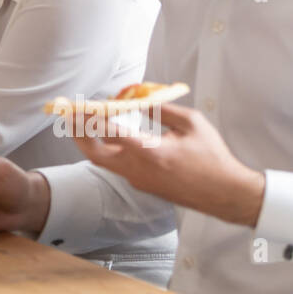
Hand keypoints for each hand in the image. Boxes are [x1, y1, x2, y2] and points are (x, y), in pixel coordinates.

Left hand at [68, 104, 266, 226]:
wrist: (224, 193)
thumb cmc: (212, 156)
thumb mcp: (191, 123)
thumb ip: (161, 109)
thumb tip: (139, 100)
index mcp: (151, 152)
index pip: (110, 132)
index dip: (89, 118)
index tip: (76, 106)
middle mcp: (139, 169)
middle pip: (95, 152)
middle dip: (77, 133)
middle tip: (67, 115)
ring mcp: (139, 180)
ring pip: (103, 160)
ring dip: (89, 141)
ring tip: (80, 121)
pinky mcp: (142, 185)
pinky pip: (117, 165)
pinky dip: (106, 148)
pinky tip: (107, 134)